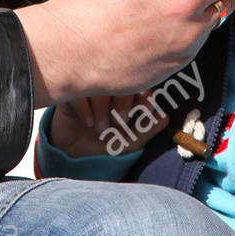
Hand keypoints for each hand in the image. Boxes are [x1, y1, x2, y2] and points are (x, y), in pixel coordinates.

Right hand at [48, 92, 169, 158]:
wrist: (73, 154)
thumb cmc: (103, 144)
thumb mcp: (129, 141)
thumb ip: (146, 129)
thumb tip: (165, 117)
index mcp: (124, 93)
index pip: (138, 84)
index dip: (142, 96)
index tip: (144, 112)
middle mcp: (106, 87)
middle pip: (119, 82)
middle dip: (123, 104)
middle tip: (120, 122)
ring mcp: (88, 89)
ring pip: (99, 86)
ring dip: (102, 109)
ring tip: (101, 128)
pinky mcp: (69, 94)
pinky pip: (78, 92)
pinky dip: (84, 108)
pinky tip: (87, 123)